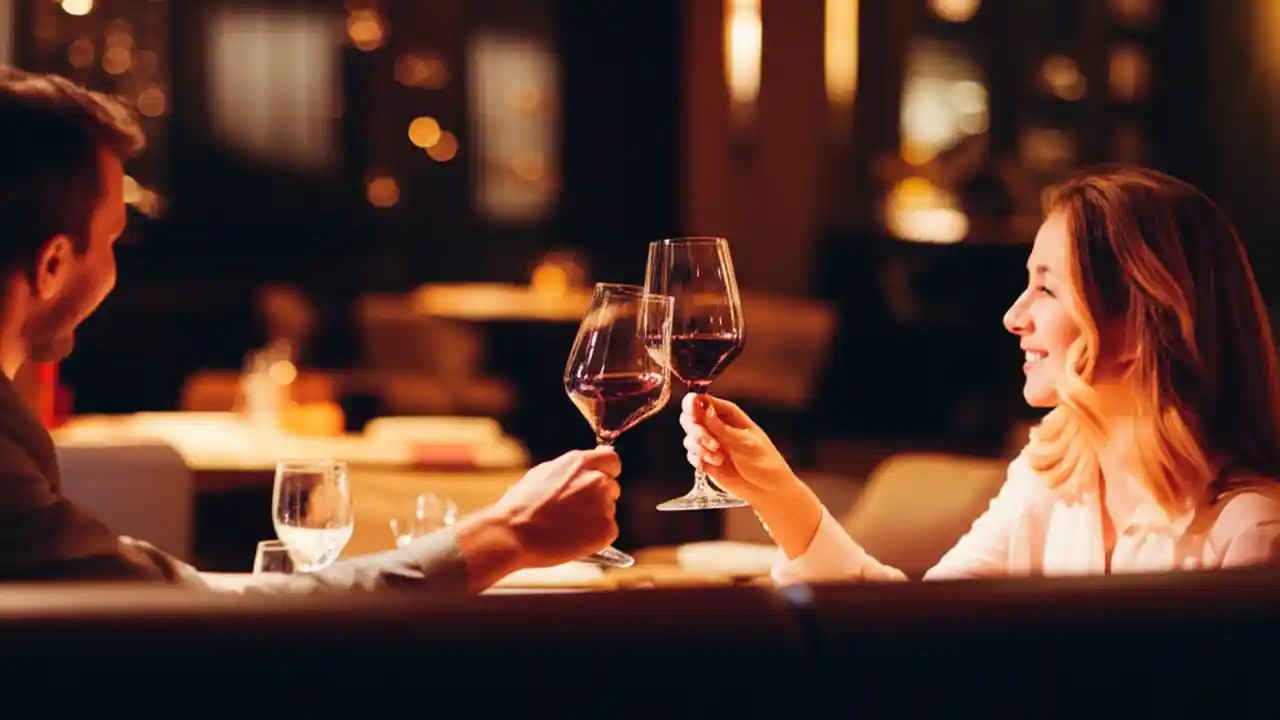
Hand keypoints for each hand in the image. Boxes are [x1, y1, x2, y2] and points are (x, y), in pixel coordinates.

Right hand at [489, 446, 621, 566]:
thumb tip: (584, 470)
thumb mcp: (544, 473)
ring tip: (567, 526)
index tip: (598, 482)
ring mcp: (604, 505)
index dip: (605, 472)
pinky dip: (596, 537)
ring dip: (595, 518)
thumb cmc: (521, 505)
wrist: (513, 534)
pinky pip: (608, 532)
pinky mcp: (607, 530)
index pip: (611, 460)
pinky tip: (573, 538)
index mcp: (580, 462)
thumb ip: (571, 470)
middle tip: (575, 511)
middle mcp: (597, 480)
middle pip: (612, 487)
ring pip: (609, 511)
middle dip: (599, 497)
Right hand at [679, 393, 797, 506]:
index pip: (705, 402)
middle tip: (710, 441)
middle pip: (691, 418)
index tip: (693, 412)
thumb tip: (704, 407)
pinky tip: (714, 464)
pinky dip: (699, 459)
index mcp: (729, 416)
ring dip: (700, 447)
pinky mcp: (707, 461)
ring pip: (690, 438)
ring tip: (718, 457)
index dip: (695, 404)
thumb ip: (720, 427)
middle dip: (696, 430)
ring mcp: (711, 445)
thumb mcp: (743, 441)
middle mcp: (717, 428)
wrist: (767, 488)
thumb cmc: (764, 461)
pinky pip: (692, 455)